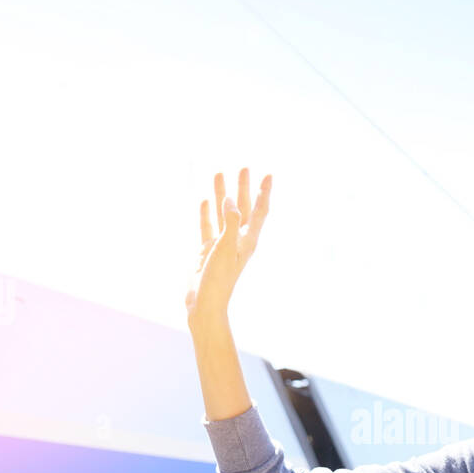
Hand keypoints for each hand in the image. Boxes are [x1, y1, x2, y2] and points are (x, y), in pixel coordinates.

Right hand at [186, 168, 271, 328]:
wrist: (205, 304)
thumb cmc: (219, 280)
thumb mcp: (226, 249)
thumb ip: (230, 223)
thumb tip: (231, 201)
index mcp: (248, 240)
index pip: (259, 211)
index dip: (264, 193)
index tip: (268, 174)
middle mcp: (237, 240)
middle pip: (243, 208)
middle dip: (244, 188)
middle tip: (244, 168)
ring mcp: (222, 245)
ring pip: (223, 214)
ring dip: (222, 195)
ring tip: (219, 174)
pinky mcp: (208, 251)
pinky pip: (208, 226)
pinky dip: (207, 213)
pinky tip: (205, 201)